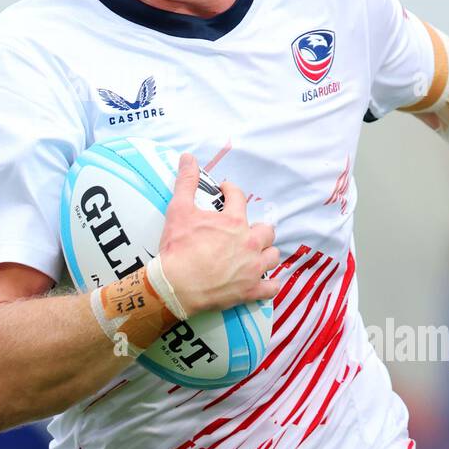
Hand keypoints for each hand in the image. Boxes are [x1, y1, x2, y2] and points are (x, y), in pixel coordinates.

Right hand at [158, 153, 278, 315]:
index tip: (225, 190)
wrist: (175, 286)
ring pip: (273, 256)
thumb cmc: (178, 248)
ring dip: (266, 253)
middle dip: (257, 227)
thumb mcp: (179, 210)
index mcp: (233, 222)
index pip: (239, 197)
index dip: (231, 190)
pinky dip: (270, 284)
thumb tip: (188, 158)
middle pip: (266, 230)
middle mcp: (249, 243)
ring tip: (256, 253)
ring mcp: (252, 269)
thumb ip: (186, 182)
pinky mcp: (250, 291)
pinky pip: (272, 288)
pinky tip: (265, 282)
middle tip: (245, 229)